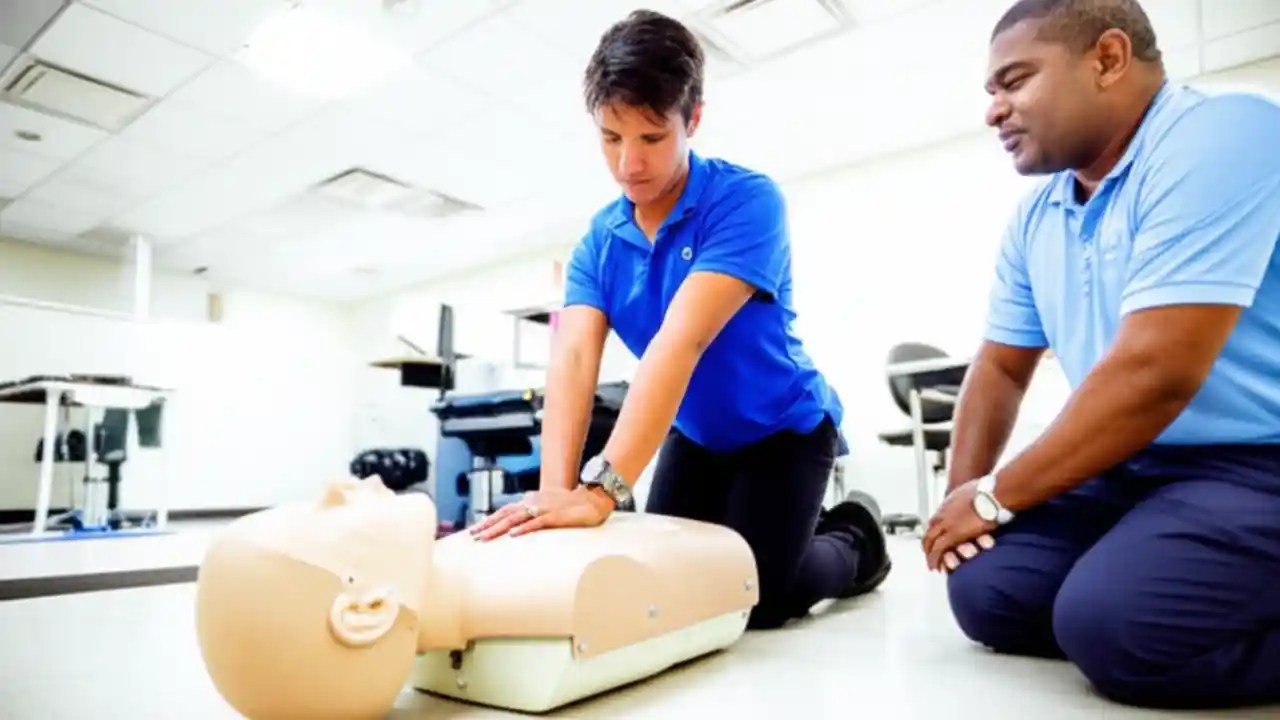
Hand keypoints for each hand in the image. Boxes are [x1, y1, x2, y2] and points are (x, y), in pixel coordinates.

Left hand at [468, 486, 613, 540]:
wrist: (593, 499)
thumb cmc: (572, 505)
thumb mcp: (549, 508)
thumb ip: (535, 515)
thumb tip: (522, 528)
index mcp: (531, 501)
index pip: (505, 511)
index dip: (489, 520)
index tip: (476, 530)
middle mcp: (533, 503)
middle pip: (505, 514)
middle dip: (488, 525)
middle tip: (473, 536)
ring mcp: (544, 509)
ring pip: (516, 518)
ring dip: (499, 528)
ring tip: (485, 537)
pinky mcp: (556, 516)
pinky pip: (537, 523)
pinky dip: (524, 529)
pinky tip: (513, 535)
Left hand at [922, 479, 996, 571]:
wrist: (993, 493)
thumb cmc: (990, 490)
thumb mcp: (974, 491)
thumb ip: (970, 498)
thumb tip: (975, 497)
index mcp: (949, 504)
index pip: (936, 520)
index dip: (934, 531)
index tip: (934, 538)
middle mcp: (944, 514)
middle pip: (930, 531)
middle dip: (928, 544)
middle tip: (929, 554)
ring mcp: (947, 524)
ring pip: (931, 542)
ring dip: (930, 554)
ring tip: (932, 564)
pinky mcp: (953, 535)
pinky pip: (938, 550)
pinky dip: (935, 559)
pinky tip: (937, 567)